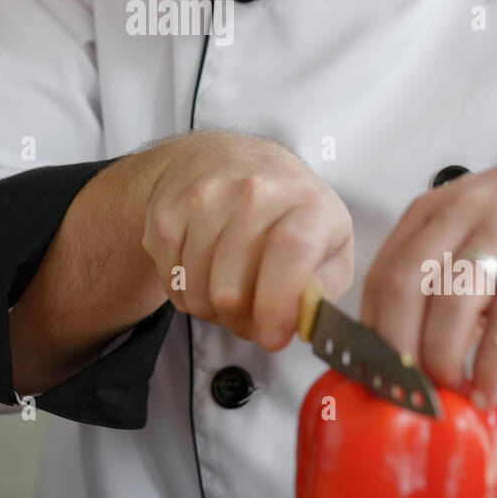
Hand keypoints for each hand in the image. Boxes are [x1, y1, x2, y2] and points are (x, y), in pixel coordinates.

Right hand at [141, 130, 352, 348]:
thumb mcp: (329, 245)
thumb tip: (300, 320)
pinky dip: (186, 293)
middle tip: (252, 316)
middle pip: (233, 288)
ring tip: (229, 290)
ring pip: (198, 291)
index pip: (291, 250)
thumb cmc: (286, 211)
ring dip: (212, 310)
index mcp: (307, 202)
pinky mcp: (167, 212)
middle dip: (241, 322)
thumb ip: (323, 290)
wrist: (228, 159)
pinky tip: (205, 274)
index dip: (278, 303)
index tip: (272, 337)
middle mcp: (255, 190)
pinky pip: (171, 281)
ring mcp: (205, 198)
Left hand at [360, 125, 496, 408]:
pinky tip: (488, 387)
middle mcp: (466, 213)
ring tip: (449, 392)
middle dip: (398, 349)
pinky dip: (493, 363)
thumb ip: (441, 269)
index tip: (375, 370)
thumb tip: (410, 341)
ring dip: (444, 360)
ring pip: (454, 303)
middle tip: (405, 390)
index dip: (372, 330)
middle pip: (406, 287)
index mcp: (436, 209)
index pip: (383, 272)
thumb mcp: (474, 222)